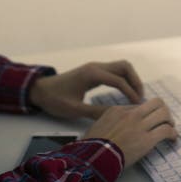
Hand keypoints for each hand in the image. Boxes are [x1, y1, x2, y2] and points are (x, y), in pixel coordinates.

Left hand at [29, 60, 143, 119]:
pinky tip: (126, 92)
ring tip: (136, 96)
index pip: (119, 80)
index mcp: (92, 74)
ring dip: (131, 78)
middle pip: (124, 66)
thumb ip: (96, 111)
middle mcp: (96, 67)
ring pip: (121, 67)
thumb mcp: (75, 109)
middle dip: (135, 81)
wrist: (40, 90)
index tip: (138, 105)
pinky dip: (124, 79)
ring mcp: (95, 67)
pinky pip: (115, 71)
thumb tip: (117, 115)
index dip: (131, 92)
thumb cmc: (55, 100)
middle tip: (140, 98)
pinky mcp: (94, 71)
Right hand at [83, 98, 177, 167]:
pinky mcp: (147, 139)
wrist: (95, 157)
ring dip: (170, 121)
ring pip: (164, 114)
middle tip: (165, 119)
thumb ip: (112, 119)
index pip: (141, 105)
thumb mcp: (99, 124)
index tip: (151, 119)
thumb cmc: (94, 145)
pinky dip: (173, 133)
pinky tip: (173, 138)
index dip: (148, 113)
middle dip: (163, 110)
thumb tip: (121, 122)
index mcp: (119, 110)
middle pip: (156, 103)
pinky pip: (166, 130)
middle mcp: (132, 115)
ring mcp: (140, 126)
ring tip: (171, 128)